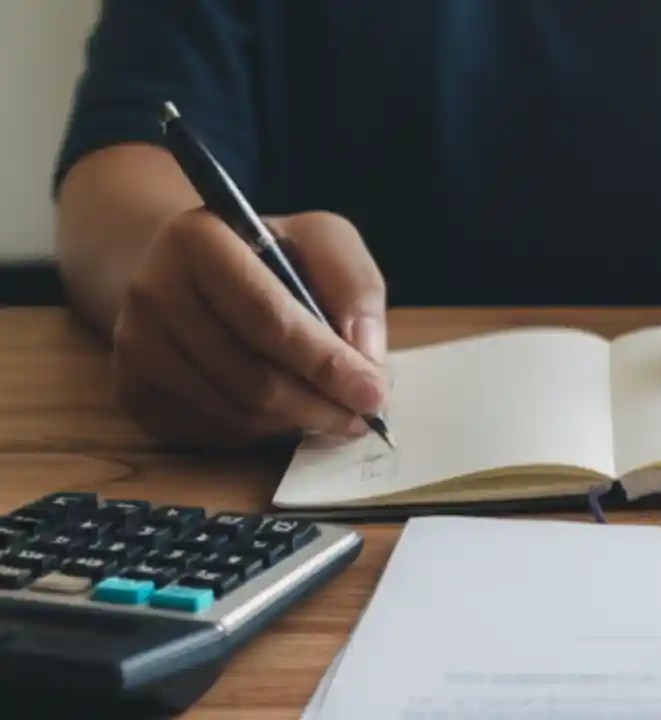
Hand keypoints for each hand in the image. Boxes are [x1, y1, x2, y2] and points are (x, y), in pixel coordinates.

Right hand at [111, 209, 388, 446]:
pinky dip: (259, 434)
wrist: (192, 272)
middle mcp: (152, 291)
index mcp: (198, 239)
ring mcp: (134, 345)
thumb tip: (365, 355)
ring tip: (331, 413)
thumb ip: (354, 286)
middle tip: (363, 417)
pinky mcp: (131, 389)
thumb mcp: (322, 242)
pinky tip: (284, 413)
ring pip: (233, 413)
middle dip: (319, 405)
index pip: (270, 319)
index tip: (375, 393)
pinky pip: (209, 433)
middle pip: (252, 377)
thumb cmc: (270, 255)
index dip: (328, 365)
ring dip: (295, 424)